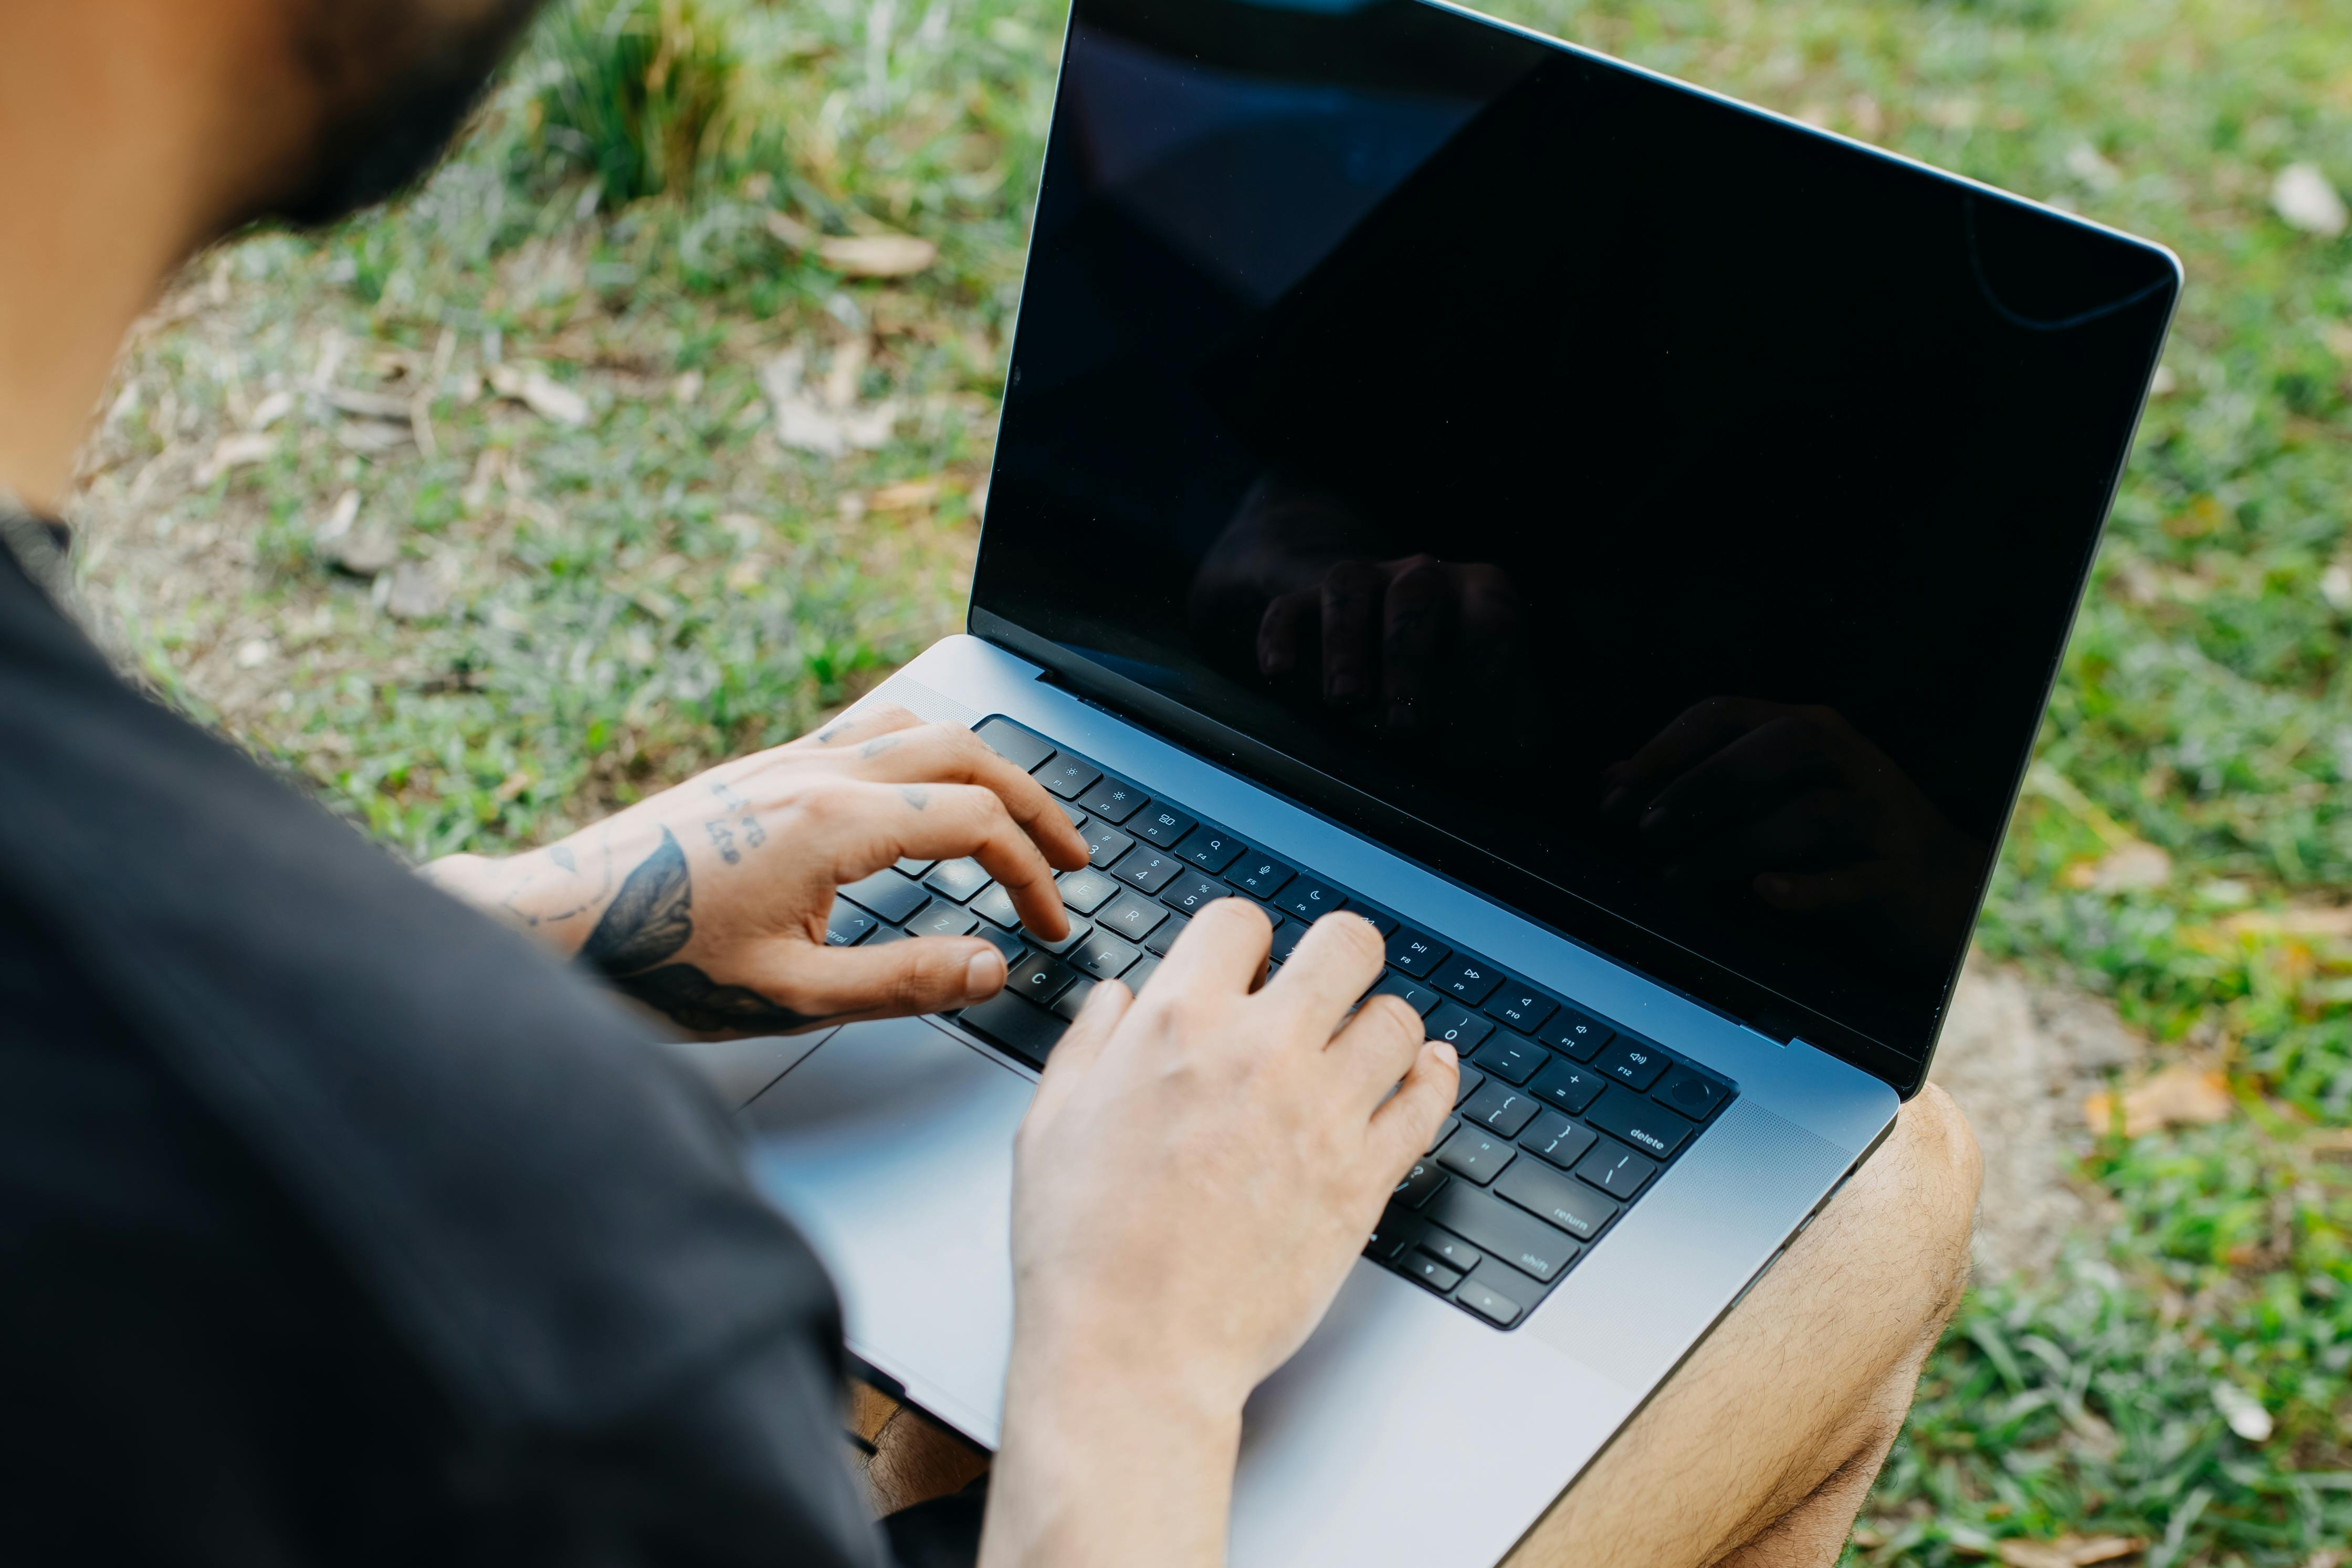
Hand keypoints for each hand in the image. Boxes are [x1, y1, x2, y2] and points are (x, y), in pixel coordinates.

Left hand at [424, 705, 1089, 1035]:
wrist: (548, 923)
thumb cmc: (656, 965)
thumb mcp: (789, 998)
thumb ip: (903, 982)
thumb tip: (993, 966)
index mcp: (834, 823)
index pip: (975, 824)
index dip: (1031, 875)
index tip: (1047, 926)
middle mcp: (816, 773)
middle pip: (966, 755)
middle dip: (1033, 805)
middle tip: (1071, 859)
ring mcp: (786, 761)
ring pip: (918, 729)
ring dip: (982, 770)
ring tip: (1015, 820)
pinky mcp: (760, 769)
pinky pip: (868, 732)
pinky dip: (926, 755)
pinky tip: (925, 796)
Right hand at [980, 902, 1455, 1567]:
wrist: (1133, 1353)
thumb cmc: (1084, 1252)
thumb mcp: (1050, 1124)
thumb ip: (1090, 1043)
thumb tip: (1117, 997)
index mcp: (1178, 1025)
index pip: (1241, 919)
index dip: (1244, 940)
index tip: (1246, 968)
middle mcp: (1259, 1052)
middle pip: (1346, 944)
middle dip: (1334, 956)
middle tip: (1323, 985)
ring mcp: (1322, 1113)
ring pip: (1398, 1019)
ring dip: (1381, 1025)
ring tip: (1361, 1046)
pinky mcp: (1365, 1178)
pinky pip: (1429, 1101)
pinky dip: (1434, 1078)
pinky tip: (1423, 1072)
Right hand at [1187, 473, 1535, 739]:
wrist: (1392, 634)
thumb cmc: (1456, 680)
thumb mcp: (1496, 698)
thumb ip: (1514, 725)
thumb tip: (1513, 755)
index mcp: (1484, 595)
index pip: (1493, 624)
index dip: (1485, 688)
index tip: (1465, 751)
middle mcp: (1425, 575)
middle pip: (1417, 595)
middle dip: (1411, 664)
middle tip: (1406, 730)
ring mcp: (1364, 580)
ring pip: (1348, 586)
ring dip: (1346, 646)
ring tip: (1346, 702)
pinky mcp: (1307, 599)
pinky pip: (1287, 607)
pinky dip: (1278, 638)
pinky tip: (1278, 674)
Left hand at [1600, 696, 1982, 960]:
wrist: (1939, 892)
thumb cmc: (1831, 842)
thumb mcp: (1762, 800)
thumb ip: (1693, 784)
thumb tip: (1608, 780)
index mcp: (1807, 729)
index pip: (1725, 715)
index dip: (1663, 752)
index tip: (1613, 799)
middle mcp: (1848, 759)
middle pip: (1774, 748)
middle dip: (1700, 787)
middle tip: (1646, 831)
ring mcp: (1881, 817)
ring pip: (1810, 814)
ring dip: (1733, 846)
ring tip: (1676, 880)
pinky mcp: (1898, 876)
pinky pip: (1853, 880)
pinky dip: (1806, 890)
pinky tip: (1765, 895)